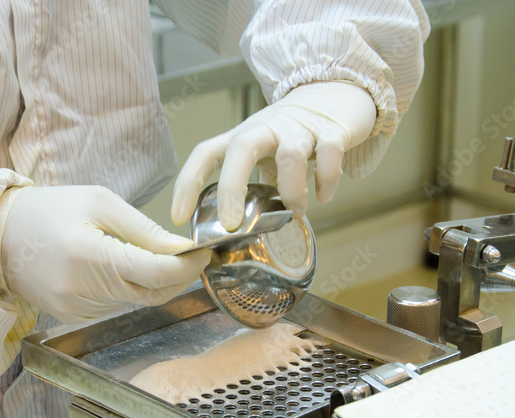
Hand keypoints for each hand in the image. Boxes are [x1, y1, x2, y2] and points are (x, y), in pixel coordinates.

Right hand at [0, 186, 209, 322]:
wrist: (0, 233)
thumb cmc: (50, 209)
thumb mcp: (99, 202)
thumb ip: (144, 230)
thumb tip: (183, 249)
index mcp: (88, 255)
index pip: (156, 273)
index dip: (187, 266)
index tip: (203, 253)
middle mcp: (81, 290)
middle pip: (151, 292)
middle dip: (176, 275)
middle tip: (189, 255)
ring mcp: (75, 309)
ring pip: (136, 301)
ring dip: (150, 282)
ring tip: (144, 254)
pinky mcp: (71, 317)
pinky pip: (115, 306)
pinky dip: (126, 290)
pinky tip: (115, 269)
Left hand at [172, 81, 375, 230]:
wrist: (335, 90)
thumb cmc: (291, 132)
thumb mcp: (264, 153)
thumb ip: (253, 184)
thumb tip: (240, 230)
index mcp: (244, 136)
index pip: (206, 153)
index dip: (188, 182)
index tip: (178, 216)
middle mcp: (267, 128)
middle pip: (241, 149)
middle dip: (232, 188)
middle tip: (232, 225)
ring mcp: (300, 127)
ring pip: (291, 155)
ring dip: (291, 192)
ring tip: (295, 211)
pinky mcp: (333, 129)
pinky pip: (330, 154)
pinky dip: (327, 180)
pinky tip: (324, 196)